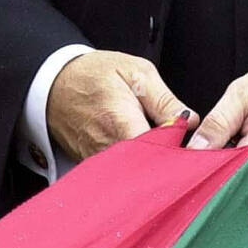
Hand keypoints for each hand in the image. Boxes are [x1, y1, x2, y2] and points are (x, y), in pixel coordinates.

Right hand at [46, 51, 199, 162]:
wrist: (54, 83)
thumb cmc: (96, 73)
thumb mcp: (136, 72)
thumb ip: (164, 100)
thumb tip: (191, 120)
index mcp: (120, 121)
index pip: (154, 153)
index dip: (176, 156)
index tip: (192, 153)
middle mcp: (105, 148)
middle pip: (144, 169)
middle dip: (166, 165)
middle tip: (184, 157)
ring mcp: (95, 161)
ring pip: (131, 175)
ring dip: (150, 169)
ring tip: (166, 158)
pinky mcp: (91, 168)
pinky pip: (117, 175)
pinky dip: (133, 170)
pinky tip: (145, 162)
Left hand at [187, 62, 247, 191]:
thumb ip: (220, 119)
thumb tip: (195, 146)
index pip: (221, 171)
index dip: (198, 165)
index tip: (182, 157)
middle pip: (227, 182)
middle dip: (207, 167)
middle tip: (196, 147)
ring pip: (236, 183)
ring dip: (222, 166)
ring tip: (218, 142)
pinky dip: (236, 167)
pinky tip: (233, 149)